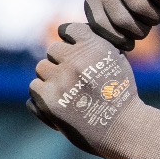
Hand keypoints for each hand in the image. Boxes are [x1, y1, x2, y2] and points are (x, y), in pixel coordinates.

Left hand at [29, 24, 159, 158]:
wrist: (125, 129)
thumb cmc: (122, 95)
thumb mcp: (118, 61)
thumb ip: (95, 46)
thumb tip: (70, 35)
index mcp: (93, 47)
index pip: (67, 29)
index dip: (69, 39)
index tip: (74, 51)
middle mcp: (75, 61)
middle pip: (52, 50)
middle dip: (61, 62)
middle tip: (74, 78)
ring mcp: (60, 82)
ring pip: (40, 69)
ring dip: (50, 79)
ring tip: (67, 93)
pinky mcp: (49, 102)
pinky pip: (33, 91)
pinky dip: (42, 98)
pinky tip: (60, 105)